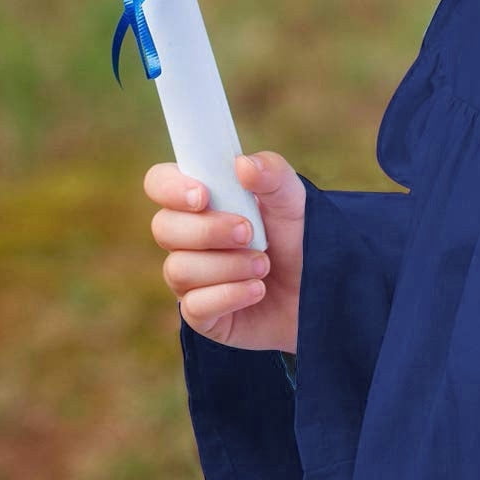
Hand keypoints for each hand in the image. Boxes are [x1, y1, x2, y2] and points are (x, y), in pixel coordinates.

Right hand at [145, 151, 304, 351]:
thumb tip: (241, 164)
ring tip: (263, 266)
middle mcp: (187, 237)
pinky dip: (229, 295)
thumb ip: (272, 174)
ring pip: (178, 269)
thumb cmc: (299, 236)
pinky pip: (194, 307)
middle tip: (248, 233)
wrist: (320, 290)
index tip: (203, 196)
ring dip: (227, 266)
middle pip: (164, 227)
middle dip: (208, 231)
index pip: (159, 182)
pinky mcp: (201, 314)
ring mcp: (191, 277)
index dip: (171, 188)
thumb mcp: (293, 199)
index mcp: (202, 199)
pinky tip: (257, 290)